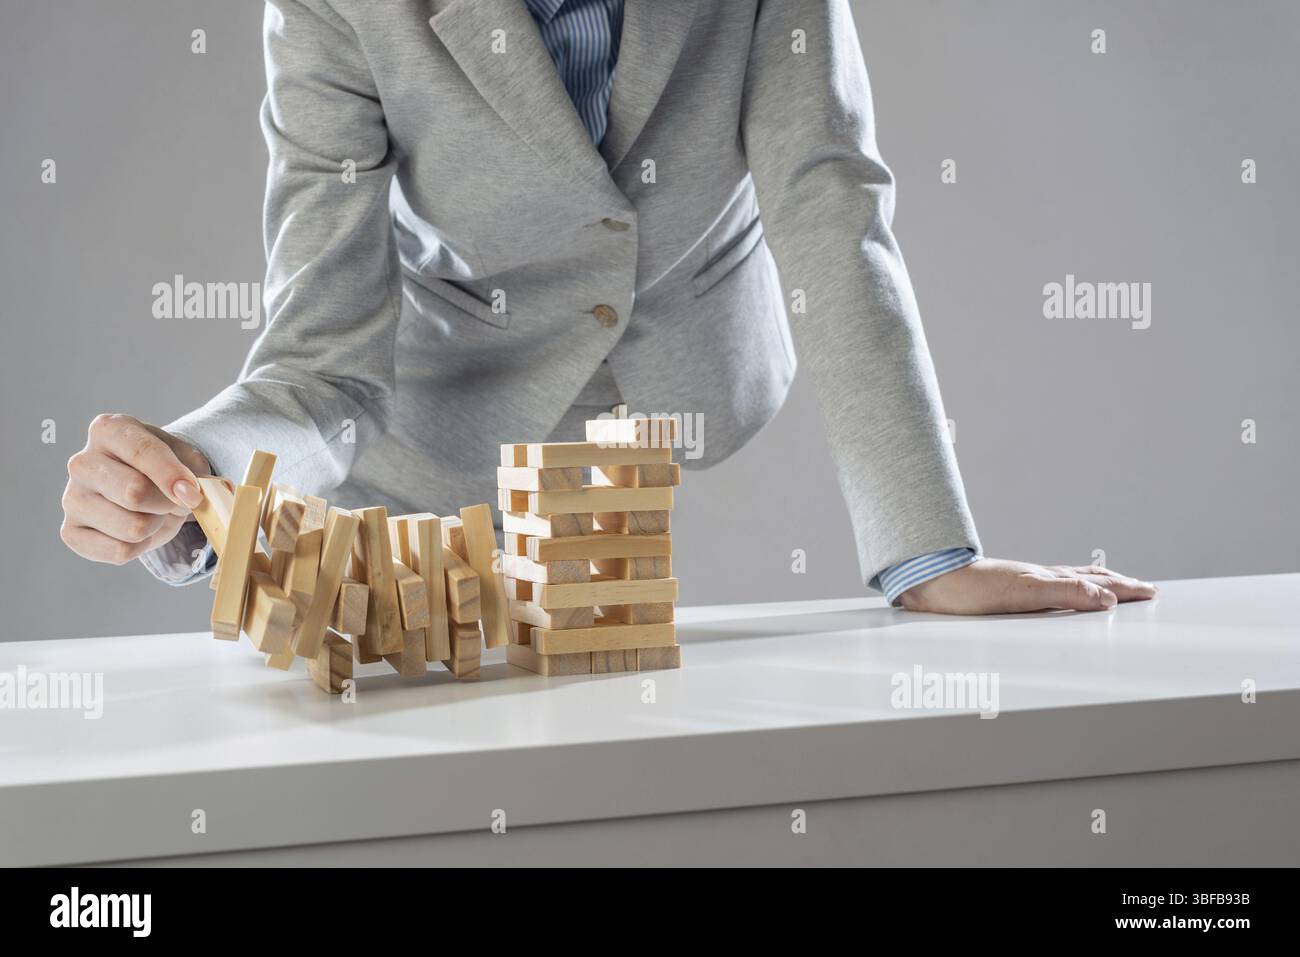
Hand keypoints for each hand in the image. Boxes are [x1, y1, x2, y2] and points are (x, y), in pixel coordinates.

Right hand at [61, 414, 210, 564]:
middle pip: (135, 493)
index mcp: (109, 430)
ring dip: (157, 526)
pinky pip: (120, 552)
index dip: (173, 477)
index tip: (194, 494)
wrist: (144, 487)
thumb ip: (194, 471)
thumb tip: (192, 495)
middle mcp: (82, 462)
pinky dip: (142, 547)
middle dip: (168, 504)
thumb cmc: (164, 467)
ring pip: (131, 528)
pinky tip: (139, 531)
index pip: (142, 452)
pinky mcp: (71, 532)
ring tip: (156, 513)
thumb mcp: (185, 456)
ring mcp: (72, 498)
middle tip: (176, 502)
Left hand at [897, 558, 1157, 614]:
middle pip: (1088, 579)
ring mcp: (1023, 583)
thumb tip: (1108, 600)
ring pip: (1069, 582)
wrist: (930, 581)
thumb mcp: (1024, 593)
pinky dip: (1066, 592)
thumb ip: (1065, 595)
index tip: (1151, 592)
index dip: (1126, 589)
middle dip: (1119, 585)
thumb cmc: (971, 590)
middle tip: (1144, 588)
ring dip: (1095, 586)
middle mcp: (1039, 579)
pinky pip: (1048, 591)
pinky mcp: (1006, 592)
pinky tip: (1055, 596)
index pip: (1097, 584)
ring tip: (1110, 588)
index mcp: (1048, 579)